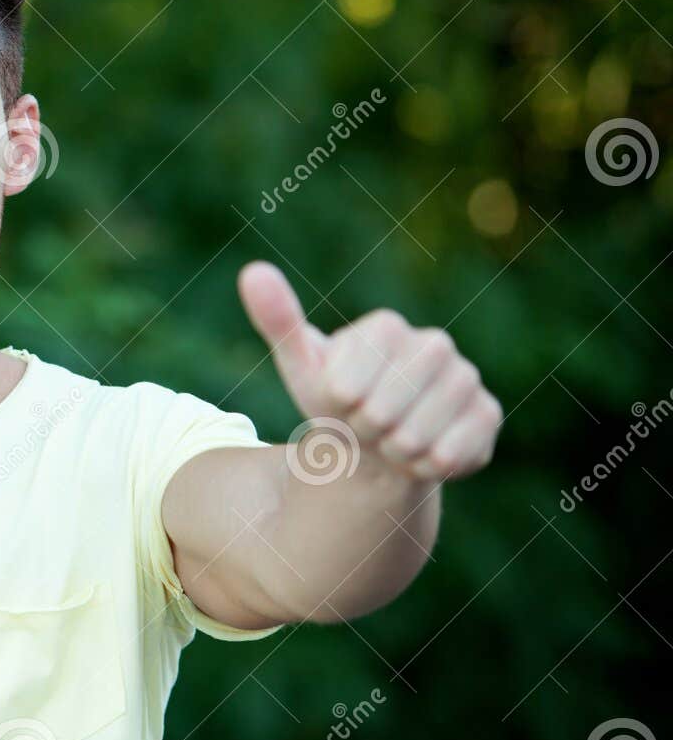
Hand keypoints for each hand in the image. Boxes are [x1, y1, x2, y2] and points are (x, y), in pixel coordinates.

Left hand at [237, 260, 502, 481]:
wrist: (378, 441)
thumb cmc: (336, 400)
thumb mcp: (301, 365)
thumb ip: (279, 320)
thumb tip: (252, 272)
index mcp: (386, 327)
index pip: (346, 386)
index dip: (337, 407)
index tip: (342, 399)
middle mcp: (434, 344)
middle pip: (382, 412)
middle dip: (364, 431)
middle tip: (367, 424)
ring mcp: (466, 378)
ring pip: (415, 437)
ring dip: (392, 452)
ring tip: (391, 438)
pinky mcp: (488, 415)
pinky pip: (449, 454)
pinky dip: (424, 467)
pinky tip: (422, 453)